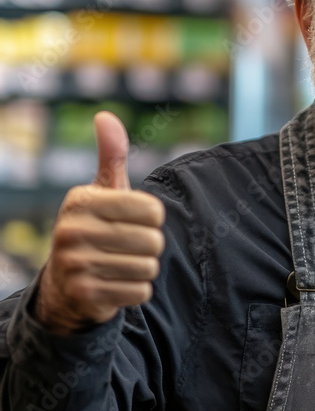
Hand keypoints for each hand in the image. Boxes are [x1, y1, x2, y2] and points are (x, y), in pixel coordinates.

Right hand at [35, 112, 165, 335]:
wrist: (66, 285)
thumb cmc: (96, 229)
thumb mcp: (102, 193)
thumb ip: (111, 156)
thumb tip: (105, 116)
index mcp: (81, 201)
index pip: (152, 210)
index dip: (153, 219)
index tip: (136, 221)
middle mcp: (72, 231)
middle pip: (152, 241)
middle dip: (150, 247)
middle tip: (129, 248)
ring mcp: (75, 265)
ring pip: (148, 268)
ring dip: (144, 270)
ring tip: (122, 265)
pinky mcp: (85, 295)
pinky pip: (140, 292)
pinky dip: (136, 291)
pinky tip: (118, 284)